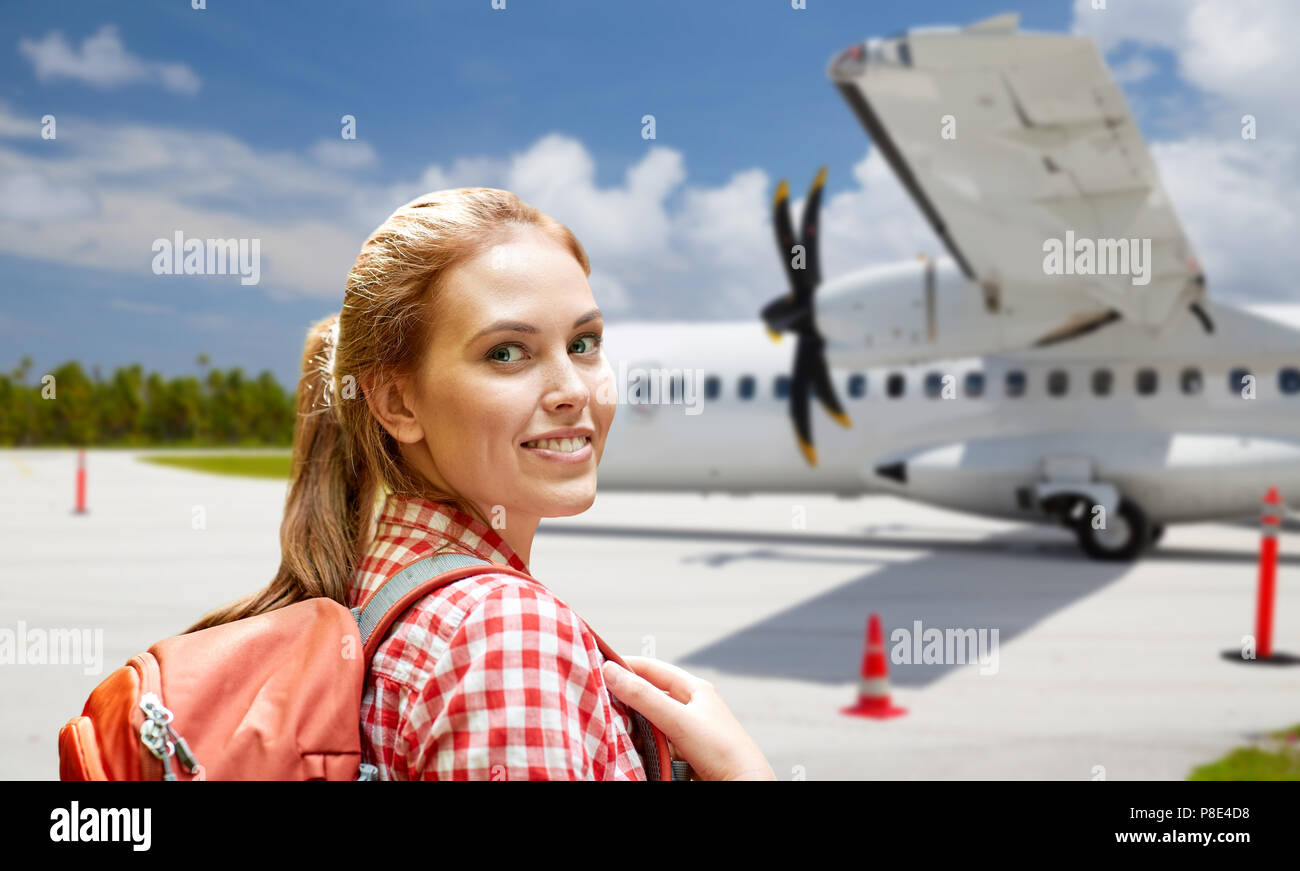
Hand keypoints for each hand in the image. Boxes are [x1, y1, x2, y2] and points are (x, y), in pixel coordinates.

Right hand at [602, 655, 775, 780]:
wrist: (742, 784)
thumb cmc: (720, 749)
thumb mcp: (677, 718)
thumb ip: (643, 696)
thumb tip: (609, 670)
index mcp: (695, 689)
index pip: (652, 668)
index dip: (626, 665)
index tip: (599, 666)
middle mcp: (692, 707)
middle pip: (650, 696)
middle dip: (627, 698)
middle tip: (600, 699)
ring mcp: (689, 731)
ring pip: (651, 722)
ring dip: (634, 725)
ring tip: (613, 726)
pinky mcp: (686, 753)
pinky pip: (657, 744)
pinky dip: (643, 745)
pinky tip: (633, 750)